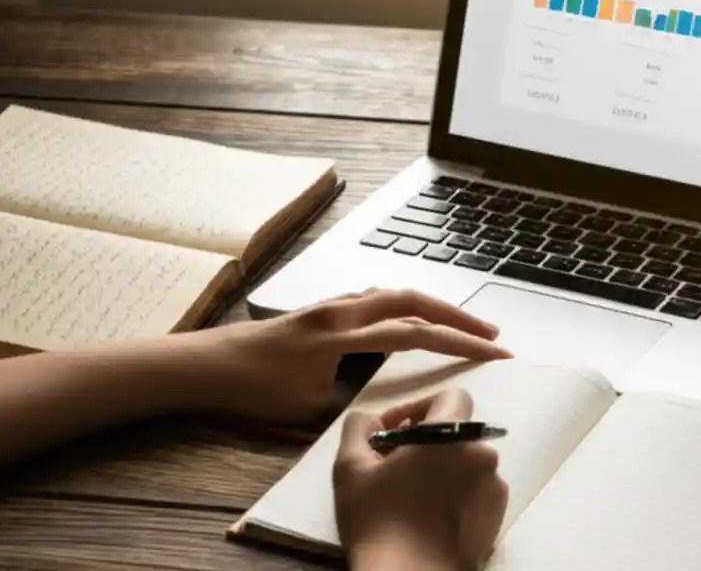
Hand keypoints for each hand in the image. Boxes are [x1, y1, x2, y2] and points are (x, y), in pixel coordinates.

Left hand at [152, 289, 509, 423]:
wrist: (207, 365)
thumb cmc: (252, 387)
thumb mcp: (311, 407)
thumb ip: (356, 397)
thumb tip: (391, 399)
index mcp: (343, 332)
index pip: (416, 331)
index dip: (460, 341)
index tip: (493, 351)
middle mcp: (340, 309)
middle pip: (413, 299)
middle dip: (456, 314)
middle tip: (489, 332)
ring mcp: (330, 305)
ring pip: (393, 294)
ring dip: (429, 307)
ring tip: (456, 325)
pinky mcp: (320, 310)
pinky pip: (374, 299)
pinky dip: (403, 307)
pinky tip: (408, 322)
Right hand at [334, 388, 508, 570]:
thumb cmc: (380, 522)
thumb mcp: (350, 469)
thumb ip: (358, 427)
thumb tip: (370, 420)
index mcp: (452, 436)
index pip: (451, 396)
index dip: (420, 407)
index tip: (393, 432)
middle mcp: (482, 456)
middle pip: (456, 432)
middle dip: (425, 441)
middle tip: (393, 464)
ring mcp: (494, 490)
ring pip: (465, 463)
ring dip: (440, 468)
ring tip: (409, 494)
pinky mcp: (497, 519)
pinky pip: (475, 491)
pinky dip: (455, 493)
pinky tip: (428, 515)